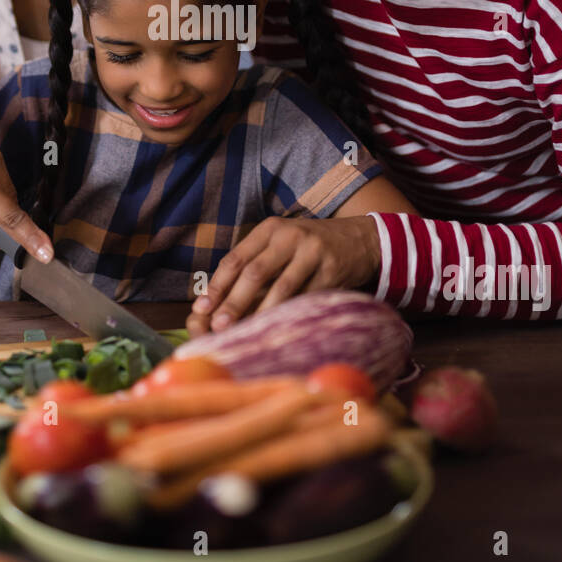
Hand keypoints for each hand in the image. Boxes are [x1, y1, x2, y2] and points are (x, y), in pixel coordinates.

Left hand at [186, 215, 380, 335]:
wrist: (360, 239)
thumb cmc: (309, 247)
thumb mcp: (281, 242)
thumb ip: (254, 262)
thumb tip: (218, 300)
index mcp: (270, 229)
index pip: (236, 258)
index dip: (217, 285)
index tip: (202, 308)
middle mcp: (289, 236)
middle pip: (254, 272)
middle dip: (234, 302)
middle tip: (219, 326)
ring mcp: (312, 252)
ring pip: (280, 287)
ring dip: (260, 313)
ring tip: (245, 332)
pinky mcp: (332, 270)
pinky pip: (307, 297)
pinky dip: (290, 314)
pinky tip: (278, 328)